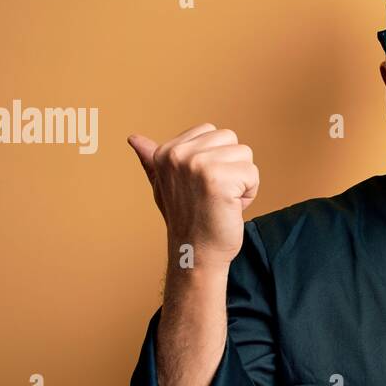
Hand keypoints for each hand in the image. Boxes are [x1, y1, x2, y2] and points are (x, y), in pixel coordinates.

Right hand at [127, 123, 259, 267]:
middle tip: (214, 195)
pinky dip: (249, 194)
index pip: (213, 132)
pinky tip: (230, 208)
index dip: (217, 159)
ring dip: (242, 181)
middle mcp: (179, 154)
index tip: (202, 185)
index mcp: (166, 151)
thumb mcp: (162, 185)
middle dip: (232, 167)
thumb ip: (151, 160)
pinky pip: (253, 174)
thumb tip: (133, 138)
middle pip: (231, 139)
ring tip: (222, 201)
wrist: (194, 254)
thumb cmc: (185, 220)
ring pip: (244, 154)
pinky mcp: (218, 179)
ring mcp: (197, 165)